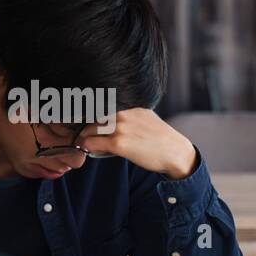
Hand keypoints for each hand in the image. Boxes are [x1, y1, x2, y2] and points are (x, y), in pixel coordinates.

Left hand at [78, 108, 198, 179]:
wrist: (175, 152)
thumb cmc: (160, 137)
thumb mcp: (144, 117)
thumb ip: (127, 114)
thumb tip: (109, 117)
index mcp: (127, 105)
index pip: (97, 103)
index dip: (85, 112)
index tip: (81, 119)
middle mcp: (122, 113)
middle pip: (89, 116)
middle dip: (82, 126)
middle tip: (81, 134)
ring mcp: (120, 128)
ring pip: (88, 130)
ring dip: (84, 138)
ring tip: (88, 143)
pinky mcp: (118, 144)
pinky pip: (91, 144)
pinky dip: (88, 147)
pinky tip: (92, 150)